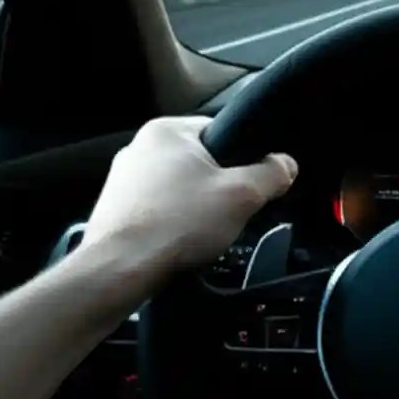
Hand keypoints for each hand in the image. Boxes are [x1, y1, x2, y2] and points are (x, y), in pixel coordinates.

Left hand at [82, 116, 296, 279]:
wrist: (120, 269)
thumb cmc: (180, 223)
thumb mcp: (241, 196)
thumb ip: (271, 174)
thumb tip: (286, 163)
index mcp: (166, 130)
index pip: (218, 131)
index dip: (242, 158)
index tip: (250, 185)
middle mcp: (137, 146)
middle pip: (197, 162)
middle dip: (216, 187)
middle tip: (230, 212)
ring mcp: (119, 178)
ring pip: (176, 188)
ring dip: (192, 206)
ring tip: (201, 232)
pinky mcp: (111, 208)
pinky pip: (155, 208)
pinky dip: (170, 223)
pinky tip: (176, 243)